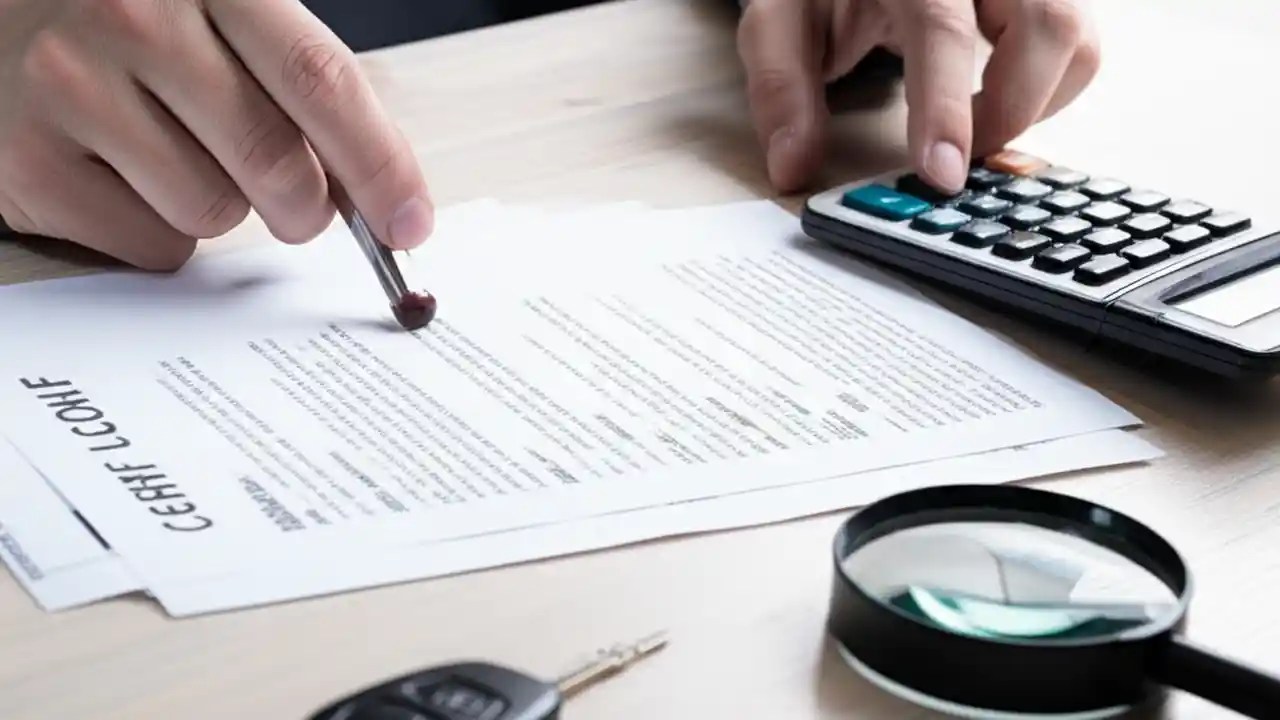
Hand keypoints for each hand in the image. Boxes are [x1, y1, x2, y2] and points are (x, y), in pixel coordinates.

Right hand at [0, 0, 432, 269]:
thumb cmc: (129, 23)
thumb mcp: (219, 16)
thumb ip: (297, 86)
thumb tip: (376, 196)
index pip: (320, 81)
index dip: (379, 165)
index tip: (410, 223)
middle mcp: (134, 17)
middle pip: (275, 162)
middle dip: (307, 207)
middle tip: (297, 203)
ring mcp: (71, 85)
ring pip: (213, 211)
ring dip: (218, 207)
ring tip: (172, 153)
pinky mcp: (30, 160)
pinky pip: (152, 243)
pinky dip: (159, 230)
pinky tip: (123, 176)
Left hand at [736, 0, 1100, 193]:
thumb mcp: (781, 23)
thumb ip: (781, 89)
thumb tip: (792, 165)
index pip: (942, 29)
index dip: (946, 108)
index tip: (942, 173)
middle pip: (1047, 25)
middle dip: (1009, 112)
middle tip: (955, 158)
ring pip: (1077, 38)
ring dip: (1035, 102)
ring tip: (974, 126)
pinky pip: (1078, 44)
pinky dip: (1046, 88)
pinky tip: (998, 97)